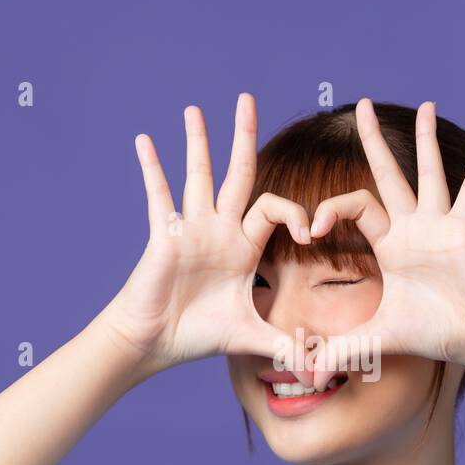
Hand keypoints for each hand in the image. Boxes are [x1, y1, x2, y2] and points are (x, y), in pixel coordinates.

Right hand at [105, 93, 312, 377]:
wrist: (155, 343)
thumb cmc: (198, 336)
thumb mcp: (250, 336)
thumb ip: (285, 344)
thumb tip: (320, 366)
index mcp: (243, 246)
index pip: (274, 209)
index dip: (296, 214)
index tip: (309, 234)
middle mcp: (218, 229)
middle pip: (236, 172)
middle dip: (243, 136)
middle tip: (247, 99)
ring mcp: (190, 229)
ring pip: (197, 174)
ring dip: (198, 141)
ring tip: (196, 108)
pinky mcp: (164, 235)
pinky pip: (158, 195)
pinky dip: (152, 168)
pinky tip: (144, 140)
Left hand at [305, 98, 464, 387]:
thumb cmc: (436, 334)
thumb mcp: (378, 338)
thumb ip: (341, 350)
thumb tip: (305, 374)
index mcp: (392, 243)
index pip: (355, 207)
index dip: (328, 211)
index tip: (309, 230)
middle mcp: (414, 226)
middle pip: (389, 173)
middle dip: (374, 140)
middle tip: (360, 104)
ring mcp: (441, 224)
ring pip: (430, 171)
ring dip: (427, 138)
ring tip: (427, 104)